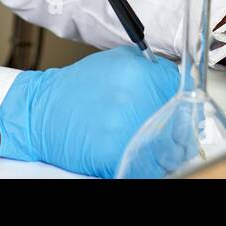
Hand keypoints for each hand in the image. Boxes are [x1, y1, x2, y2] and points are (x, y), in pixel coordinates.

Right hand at [0, 45, 176, 177]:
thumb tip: (179, 83)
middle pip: (179, 120)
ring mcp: (126, 128)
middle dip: (177, 127)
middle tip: (172, 130)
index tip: (184, 109)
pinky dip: (147, 163)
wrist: (41, 109)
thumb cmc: (78, 87)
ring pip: (167, 146)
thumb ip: (150, 68)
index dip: (184, 101)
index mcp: (139, 72)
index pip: (181, 89)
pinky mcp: (115, 153)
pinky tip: (139, 155)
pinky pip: (146, 164)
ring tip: (154, 144)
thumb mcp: (117, 61)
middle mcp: (135, 98)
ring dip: (167, 149)